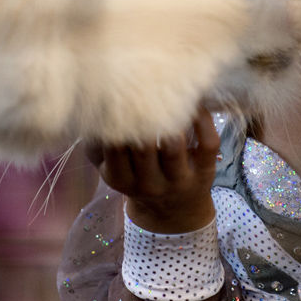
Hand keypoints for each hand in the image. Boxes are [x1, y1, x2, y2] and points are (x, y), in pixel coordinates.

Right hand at [85, 106, 219, 233]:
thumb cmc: (137, 177)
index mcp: (120, 179)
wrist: (172, 212)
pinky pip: (208, 143)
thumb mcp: (112, 168)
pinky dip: (203, 120)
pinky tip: (196, 104)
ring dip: (172, 118)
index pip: (115, 148)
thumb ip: (97, 144)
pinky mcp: (205, 172)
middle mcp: (149, 183)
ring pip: (175, 146)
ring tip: (169, 96)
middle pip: (143, 147)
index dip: (118, 120)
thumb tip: (92, 107)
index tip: (121, 96)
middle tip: (145, 89)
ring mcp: (178, 179)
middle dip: (144, 117)